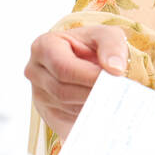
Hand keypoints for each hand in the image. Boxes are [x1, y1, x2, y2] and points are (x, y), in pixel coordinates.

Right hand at [25, 25, 127, 139]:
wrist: (90, 62)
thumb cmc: (94, 45)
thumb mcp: (106, 35)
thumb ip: (112, 45)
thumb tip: (115, 69)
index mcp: (44, 46)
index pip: (63, 67)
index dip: (88, 76)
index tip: (114, 78)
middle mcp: (36, 71)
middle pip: (63, 90)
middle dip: (93, 92)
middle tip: (118, 92)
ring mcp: (40, 94)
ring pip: (67, 107)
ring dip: (93, 105)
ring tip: (115, 97)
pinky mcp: (50, 112)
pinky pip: (69, 118)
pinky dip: (90, 114)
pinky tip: (106, 107)